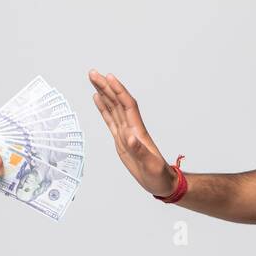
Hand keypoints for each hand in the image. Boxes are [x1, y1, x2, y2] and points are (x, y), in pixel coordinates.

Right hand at [88, 70, 175, 195]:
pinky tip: (98, 99)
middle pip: (117, 102)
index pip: (127, 105)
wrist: (162, 182)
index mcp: (138, 131)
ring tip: (93, 79)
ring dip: (103, 93)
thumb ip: (139, 151)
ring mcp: (125, 133)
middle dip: (106, 86)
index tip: (108, 77)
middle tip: (93, 73)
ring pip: (113, 108)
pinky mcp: (121, 140)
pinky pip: (110, 120)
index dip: (118, 91)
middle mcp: (131, 128)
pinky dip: (103, 108)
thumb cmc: (159, 175)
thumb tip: (129, 137)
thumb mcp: (151, 165)